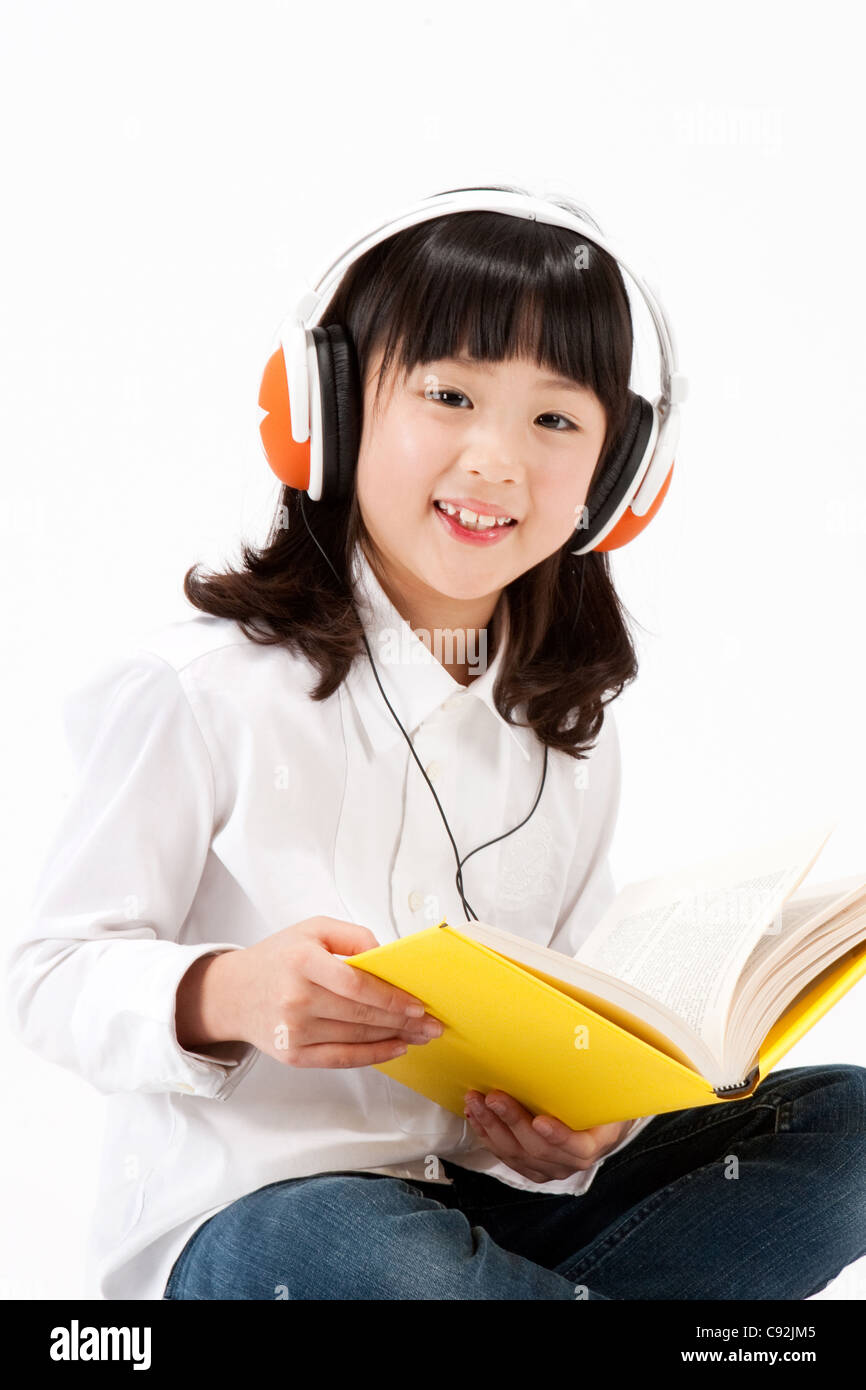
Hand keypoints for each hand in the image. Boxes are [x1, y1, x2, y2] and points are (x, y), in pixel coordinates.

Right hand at [176, 916, 442, 1068]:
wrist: (233, 993)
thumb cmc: (278, 958)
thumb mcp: (312, 929)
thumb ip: (353, 936)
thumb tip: (386, 958)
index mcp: (302, 961)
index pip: (355, 984)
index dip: (390, 997)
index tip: (417, 1003)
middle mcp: (296, 998)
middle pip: (360, 1014)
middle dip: (403, 1021)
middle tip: (432, 1023)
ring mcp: (293, 1030)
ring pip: (355, 1037)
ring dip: (394, 1038)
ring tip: (421, 1035)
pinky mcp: (293, 1055)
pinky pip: (341, 1058)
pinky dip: (372, 1056)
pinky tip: (395, 1049)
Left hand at [463, 1089, 634, 1183]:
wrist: (597, 1122)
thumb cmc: (597, 1100)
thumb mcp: (602, 1090)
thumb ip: (589, 1080)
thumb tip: (571, 1048)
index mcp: (595, 1142)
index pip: (579, 1147)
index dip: (559, 1136)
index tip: (540, 1121)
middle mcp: (572, 1161)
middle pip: (538, 1149)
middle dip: (512, 1121)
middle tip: (494, 1098)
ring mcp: (551, 1168)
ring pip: (517, 1154)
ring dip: (492, 1127)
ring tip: (476, 1103)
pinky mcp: (533, 1169)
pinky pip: (506, 1157)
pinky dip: (488, 1136)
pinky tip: (476, 1118)